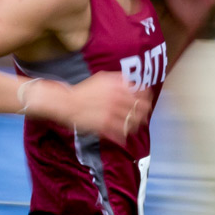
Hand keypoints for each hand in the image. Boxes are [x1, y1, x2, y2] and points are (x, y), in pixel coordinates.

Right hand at [34, 71, 150, 141]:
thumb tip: (133, 84)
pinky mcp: (104, 125)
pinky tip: (123, 136)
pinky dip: (123, 135)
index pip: (141, 92)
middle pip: (139, 108)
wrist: (67, 103)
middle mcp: (117, 99)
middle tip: (143, 116)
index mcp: (118, 86)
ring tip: (134, 127)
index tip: (147, 102)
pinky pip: (120, 133)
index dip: (146, 98)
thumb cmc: (84, 90)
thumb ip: (118, 79)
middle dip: (143, 113)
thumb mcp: (102, 78)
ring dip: (135, 125)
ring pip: (132, 122)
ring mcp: (111, 113)